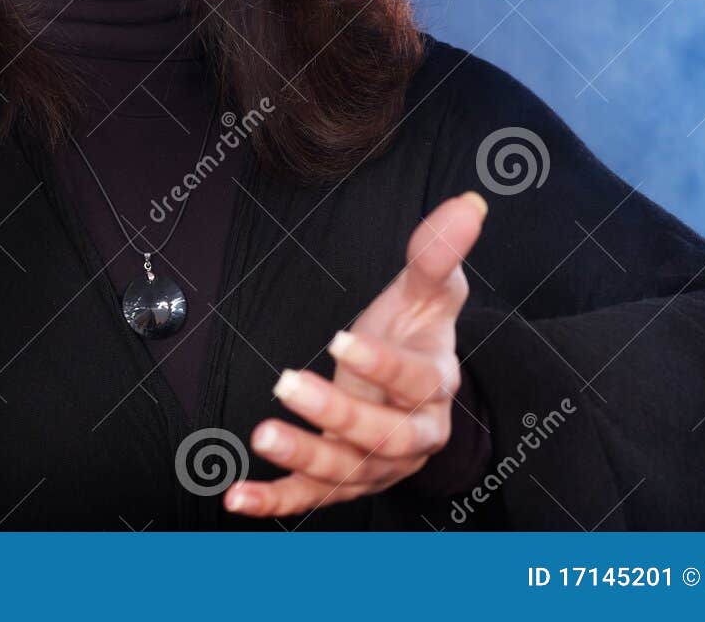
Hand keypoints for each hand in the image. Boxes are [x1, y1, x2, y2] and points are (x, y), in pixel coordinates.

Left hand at [225, 190, 485, 516]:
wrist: (417, 397)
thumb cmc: (416, 335)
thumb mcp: (428, 293)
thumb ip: (438, 253)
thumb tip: (468, 204)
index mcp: (435, 385)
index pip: (416, 380)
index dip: (382, 365)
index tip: (340, 339)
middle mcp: (411, 434)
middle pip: (382, 435)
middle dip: (336, 414)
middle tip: (287, 384)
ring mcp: (376, 464)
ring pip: (344, 470)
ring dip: (301, 457)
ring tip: (261, 434)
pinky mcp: (341, 482)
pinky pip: (308, 498)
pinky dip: (273, 501)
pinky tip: (236, 496)